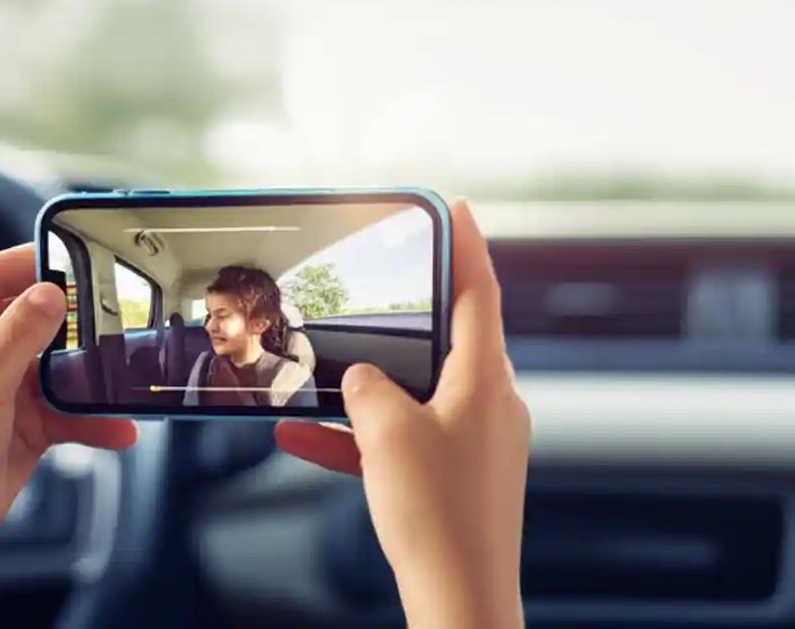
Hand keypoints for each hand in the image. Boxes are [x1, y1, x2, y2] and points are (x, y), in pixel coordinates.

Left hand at [0, 245, 136, 628]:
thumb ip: (19, 332)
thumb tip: (51, 291)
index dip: (29, 261)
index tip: (75, 254)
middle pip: (28, 317)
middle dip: (70, 318)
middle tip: (113, 310)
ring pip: (53, 365)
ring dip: (87, 372)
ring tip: (123, 370)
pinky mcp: (21, 426)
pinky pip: (64, 411)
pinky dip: (90, 419)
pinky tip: (118, 427)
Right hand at [275, 200, 528, 628]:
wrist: (459, 601)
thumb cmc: (437, 517)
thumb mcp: (387, 432)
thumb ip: (368, 388)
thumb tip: (363, 379)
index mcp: (485, 381)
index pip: (481, 292)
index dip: (468, 244)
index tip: (456, 206)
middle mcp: (489, 406)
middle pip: (444, 343)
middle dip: (400, 323)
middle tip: (374, 292)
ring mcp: (474, 444)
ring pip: (412, 397)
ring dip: (363, 392)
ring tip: (315, 382)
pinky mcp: (454, 478)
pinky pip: (400, 441)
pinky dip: (360, 437)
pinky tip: (305, 437)